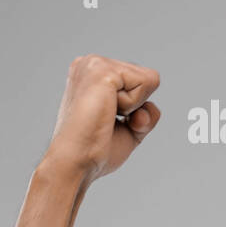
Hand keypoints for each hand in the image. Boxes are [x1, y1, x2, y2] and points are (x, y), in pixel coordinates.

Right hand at [43, 55, 160, 185]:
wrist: (75, 163)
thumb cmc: (93, 150)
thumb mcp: (129, 130)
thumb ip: (145, 115)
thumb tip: (149, 107)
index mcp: (92, 74)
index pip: (138, 81)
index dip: (134, 108)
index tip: (106, 122)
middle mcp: (91, 63)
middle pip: (147, 78)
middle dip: (137, 107)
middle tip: (105, 122)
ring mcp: (95, 64)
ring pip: (149, 80)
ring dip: (135, 107)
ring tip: (104, 116)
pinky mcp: (103, 70)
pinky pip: (147, 83)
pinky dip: (135, 106)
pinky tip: (107, 113)